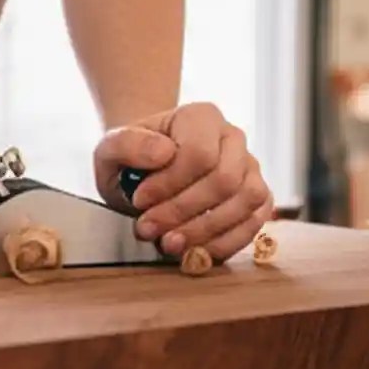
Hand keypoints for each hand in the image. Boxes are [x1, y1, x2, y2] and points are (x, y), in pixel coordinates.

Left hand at [94, 103, 273, 261]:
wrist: (145, 169)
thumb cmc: (131, 158)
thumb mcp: (111, 148)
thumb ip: (126, 144)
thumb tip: (164, 153)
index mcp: (201, 117)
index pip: (199, 153)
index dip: (169, 184)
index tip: (139, 201)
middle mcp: (233, 138)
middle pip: (225, 180)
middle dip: (184, 213)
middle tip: (148, 229)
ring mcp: (250, 168)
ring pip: (247, 202)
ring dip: (206, 231)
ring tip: (169, 244)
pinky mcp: (257, 197)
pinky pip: (256, 222)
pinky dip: (227, 242)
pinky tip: (196, 251)